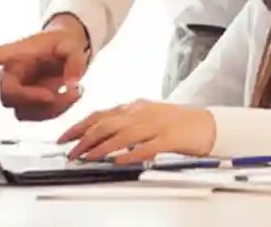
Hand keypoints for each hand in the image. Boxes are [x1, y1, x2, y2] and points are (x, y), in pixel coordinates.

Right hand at [0, 15, 89, 120]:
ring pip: (22, 110)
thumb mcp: (74, 45)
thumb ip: (75, 63)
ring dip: (50, 108)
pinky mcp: (27, 102)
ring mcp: (18, 89)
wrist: (69, 49)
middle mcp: (12, 72)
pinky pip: (34, 116)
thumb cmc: (64, 42)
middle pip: (9, 94)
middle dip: (34, 99)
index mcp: (17, 53)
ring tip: (74, 92)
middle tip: (59, 94)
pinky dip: (54, 112)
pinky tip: (68, 98)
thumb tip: (72, 83)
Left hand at [57, 99, 215, 163]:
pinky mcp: (169, 139)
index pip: (100, 114)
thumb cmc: (176, 121)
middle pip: (107, 124)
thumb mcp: (146, 114)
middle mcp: (142, 113)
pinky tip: (119, 161)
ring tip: (87, 157)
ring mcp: (156, 125)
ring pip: (122, 135)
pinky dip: (130, 155)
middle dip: (84, 139)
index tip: (64, 137)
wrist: (206, 124)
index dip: (79, 126)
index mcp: (135, 107)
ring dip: (101, 147)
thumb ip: (125, 120)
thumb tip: (99, 131)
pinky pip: (147, 147)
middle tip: (71, 152)